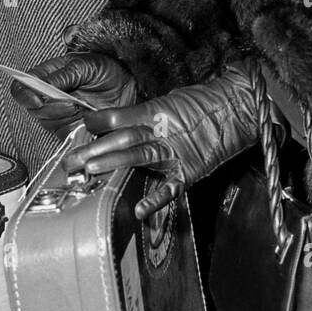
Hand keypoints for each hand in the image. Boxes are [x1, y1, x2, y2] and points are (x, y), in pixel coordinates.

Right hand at [9, 53, 136, 141]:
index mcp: (46, 76)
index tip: (37, 99)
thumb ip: (63, 75)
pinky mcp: (69, 130)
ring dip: (65, 116)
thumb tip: (42, 86)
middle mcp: (47, 97)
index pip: (21, 86)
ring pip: (47, 122)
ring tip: (83, 107)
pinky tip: (88, 119)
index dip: (23, 94)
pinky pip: (64, 134)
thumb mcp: (86, 65)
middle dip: (51, 107)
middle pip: (32, 108)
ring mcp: (57, 115)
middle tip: (72, 102)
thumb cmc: (105, 70)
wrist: (127, 87)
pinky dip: (75, 128)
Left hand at [65, 63, 269, 218]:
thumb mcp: (171, 100)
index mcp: (156, 110)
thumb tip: (120, 125)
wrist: (240, 105)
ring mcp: (177, 150)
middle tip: (70, 161)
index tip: (82, 128)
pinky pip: (171, 187)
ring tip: (90, 171)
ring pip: (139, 157)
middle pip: (121, 139)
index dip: (97, 122)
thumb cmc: (206, 101)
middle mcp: (162, 129)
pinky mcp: (191, 169)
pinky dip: (156, 200)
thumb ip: (147, 115)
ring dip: (113, 164)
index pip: (118, 116)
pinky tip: (140, 210)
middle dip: (93, 150)